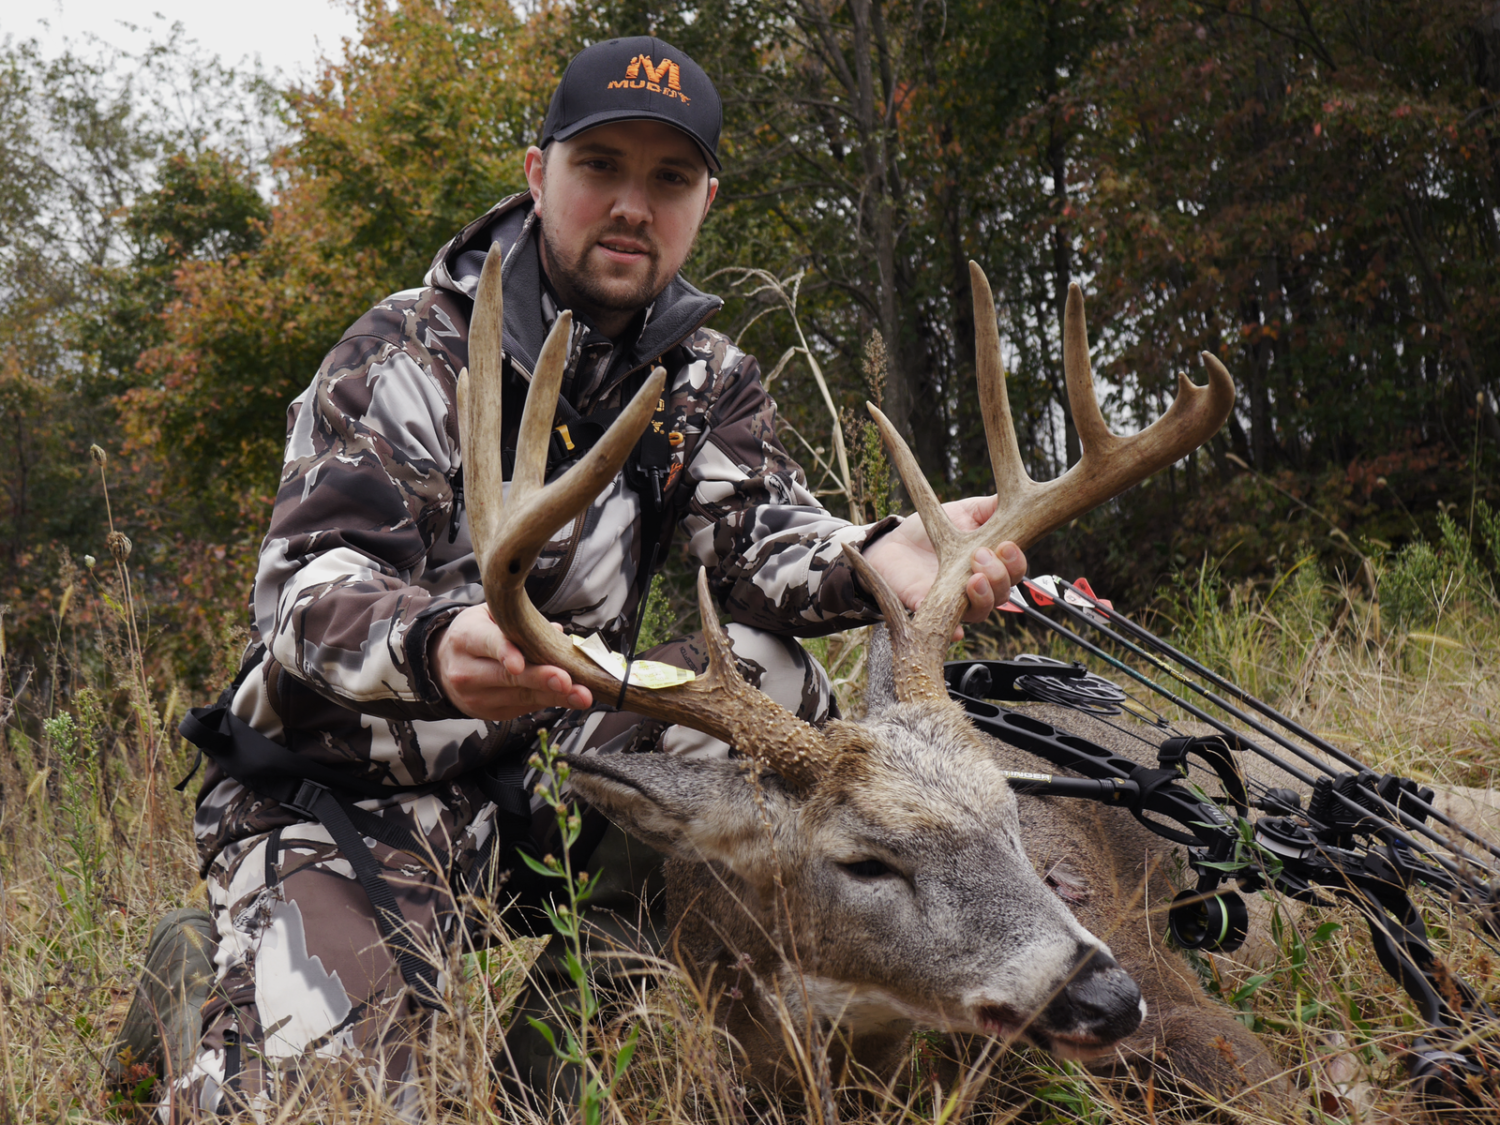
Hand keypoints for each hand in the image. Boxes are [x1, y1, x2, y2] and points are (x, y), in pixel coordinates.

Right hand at [431, 603, 592, 719]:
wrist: (444, 665)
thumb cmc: (475, 635)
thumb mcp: (488, 616)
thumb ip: (519, 620)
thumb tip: (555, 632)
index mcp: (466, 638)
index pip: (487, 643)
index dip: (505, 653)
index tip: (519, 664)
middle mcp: (467, 670)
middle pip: (508, 676)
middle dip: (540, 679)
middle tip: (566, 681)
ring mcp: (477, 697)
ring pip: (521, 696)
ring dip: (555, 696)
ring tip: (581, 695)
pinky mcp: (490, 713)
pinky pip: (525, 706)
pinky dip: (549, 701)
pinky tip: (570, 698)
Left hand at [861, 495, 1026, 636]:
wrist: (895, 542)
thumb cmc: (936, 529)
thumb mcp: (964, 512)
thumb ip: (990, 508)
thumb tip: (1015, 497)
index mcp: (991, 564)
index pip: (1014, 571)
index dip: (1016, 562)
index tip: (1007, 545)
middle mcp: (978, 588)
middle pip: (1002, 595)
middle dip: (998, 577)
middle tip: (980, 555)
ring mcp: (955, 602)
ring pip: (980, 613)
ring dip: (983, 598)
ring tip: (973, 579)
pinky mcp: (929, 610)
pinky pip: (945, 628)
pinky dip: (954, 631)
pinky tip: (958, 631)